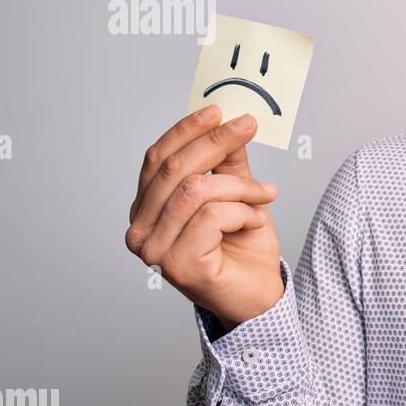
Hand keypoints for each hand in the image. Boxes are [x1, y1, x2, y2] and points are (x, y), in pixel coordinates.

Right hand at [125, 104, 283, 330]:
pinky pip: (212, 216)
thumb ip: (226, 161)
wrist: (260, 295)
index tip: (219, 111)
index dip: (186, 131)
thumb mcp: (236, 193)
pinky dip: (243, 212)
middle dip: (215, 143)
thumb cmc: (243, 248)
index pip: (157, 160)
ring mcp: (154, 251)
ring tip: (265, 195)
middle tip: (248, 126)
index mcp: (146, 210)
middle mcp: (140, 230)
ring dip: (240, 187)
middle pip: (174, 170)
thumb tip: (226, 120)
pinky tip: (254, 222)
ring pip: (196, 191)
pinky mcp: (177, 265)